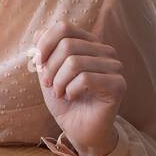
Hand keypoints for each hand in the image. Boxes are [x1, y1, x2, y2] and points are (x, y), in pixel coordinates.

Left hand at [33, 21, 125, 155]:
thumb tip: (38, 33)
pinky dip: (70, 90)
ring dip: (59, 82)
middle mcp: (105, 51)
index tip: (38, 65)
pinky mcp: (118, 84)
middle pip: (67, 45)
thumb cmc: (64, 99)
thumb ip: (44, 53)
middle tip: (49, 85)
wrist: (78, 128)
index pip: (63, 27)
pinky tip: (72, 97)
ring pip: (75, 62)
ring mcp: (114, 67)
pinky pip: (85, 79)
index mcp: (88, 43)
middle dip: (50, 68)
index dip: (45, 44)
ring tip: (60, 93)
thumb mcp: (48, 73)